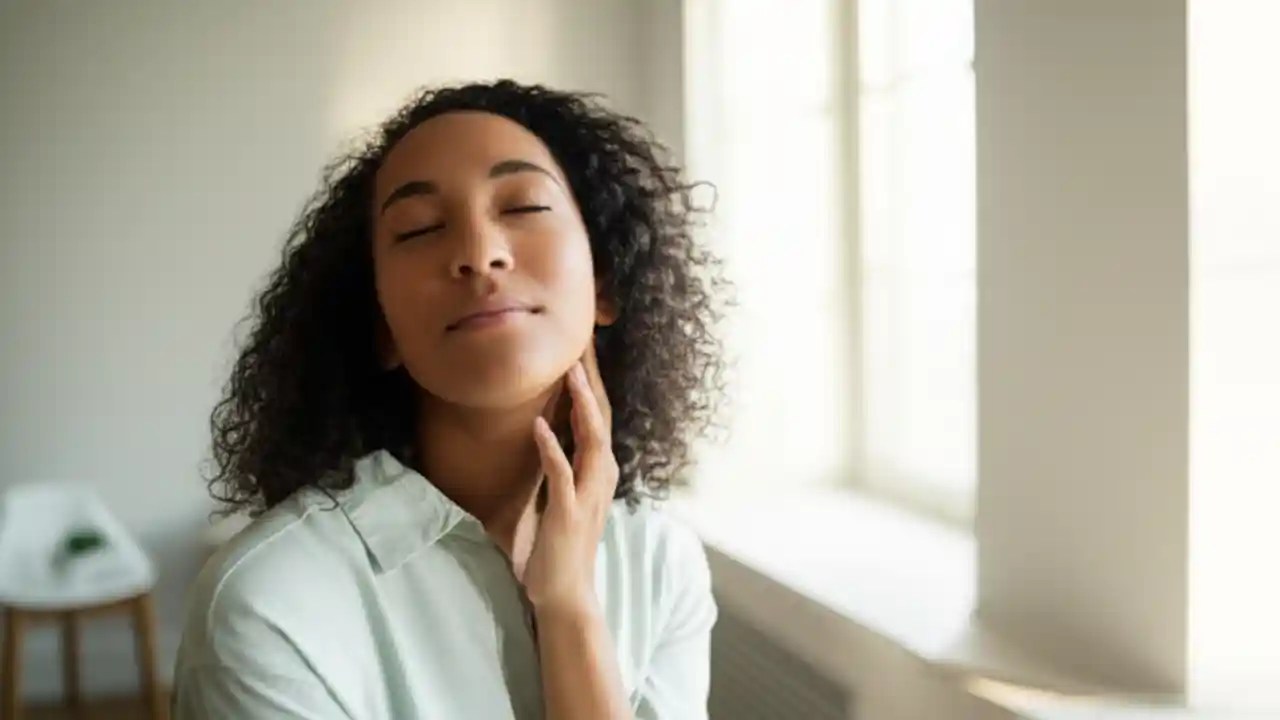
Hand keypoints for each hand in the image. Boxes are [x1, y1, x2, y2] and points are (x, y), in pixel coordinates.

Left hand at [522, 341, 617, 613]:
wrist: (566, 593)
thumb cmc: (560, 546)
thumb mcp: (565, 496)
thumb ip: (564, 465)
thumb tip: (548, 431)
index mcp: (600, 471)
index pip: (599, 416)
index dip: (593, 382)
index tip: (583, 348)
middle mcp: (601, 477)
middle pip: (601, 418)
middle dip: (592, 381)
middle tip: (582, 343)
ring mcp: (587, 494)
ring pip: (590, 440)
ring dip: (580, 406)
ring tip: (568, 374)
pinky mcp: (568, 512)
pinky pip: (561, 474)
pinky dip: (552, 448)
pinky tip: (538, 426)